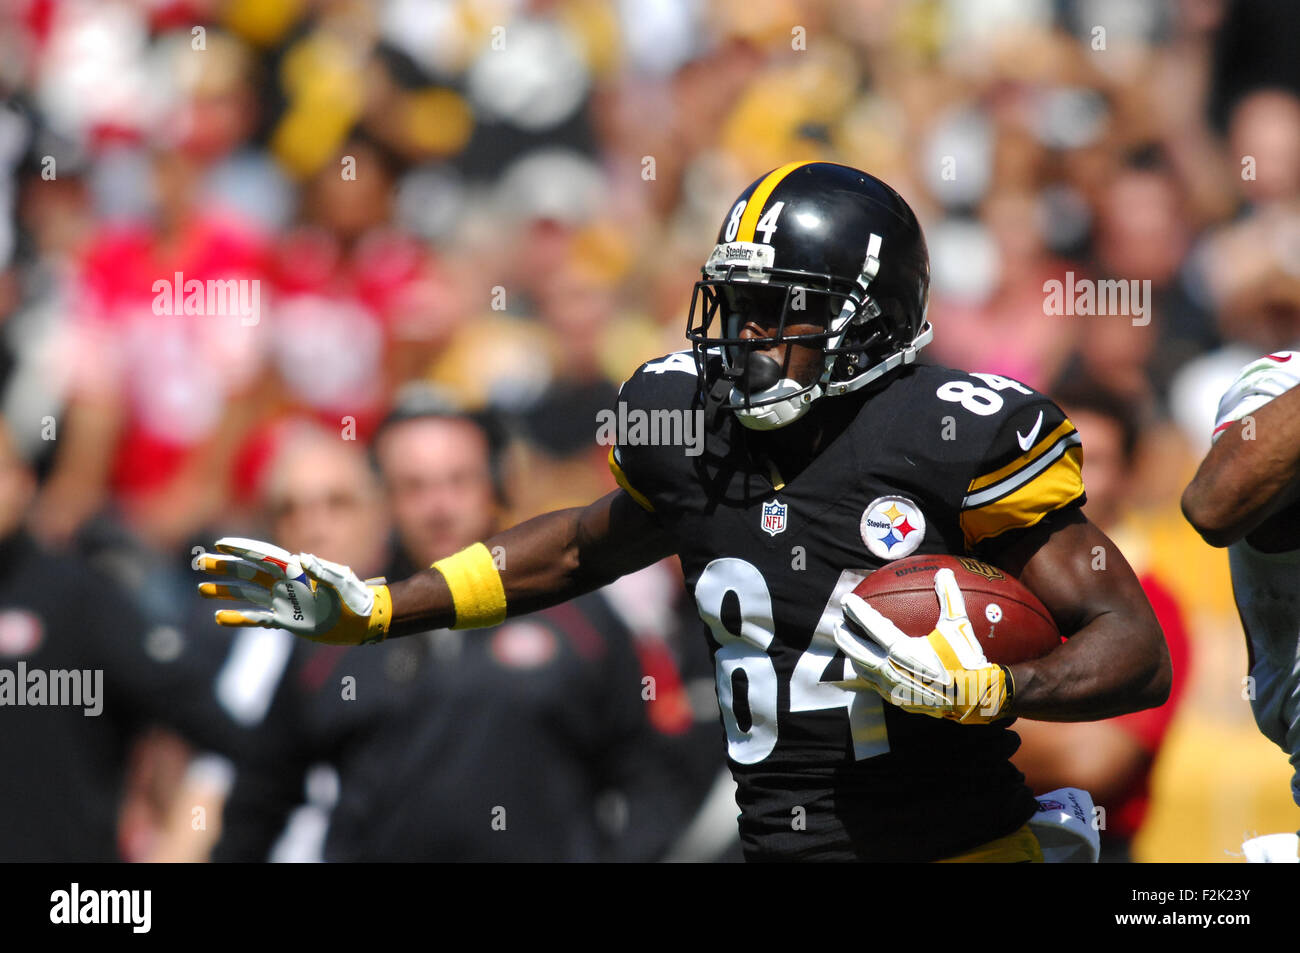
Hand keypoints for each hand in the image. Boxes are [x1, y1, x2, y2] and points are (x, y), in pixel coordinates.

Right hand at [196, 537, 391, 644]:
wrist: (364, 620)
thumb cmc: (355, 598)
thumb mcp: (341, 583)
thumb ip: (323, 571)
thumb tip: (302, 558)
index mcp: (296, 571)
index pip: (264, 557)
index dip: (243, 549)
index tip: (220, 544)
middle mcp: (286, 584)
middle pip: (248, 572)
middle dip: (225, 567)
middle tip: (200, 563)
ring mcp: (284, 601)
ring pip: (248, 593)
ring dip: (225, 590)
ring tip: (202, 588)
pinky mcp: (286, 620)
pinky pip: (257, 618)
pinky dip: (239, 617)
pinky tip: (219, 617)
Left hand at [833, 568, 1011, 723]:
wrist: (975, 699)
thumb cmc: (966, 661)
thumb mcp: (959, 627)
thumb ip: (949, 597)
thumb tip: (944, 571)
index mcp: (904, 651)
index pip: (873, 627)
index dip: (858, 612)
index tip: (846, 600)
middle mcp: (892, 670)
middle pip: (859, 651)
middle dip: (845, 636)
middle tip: (837, 623)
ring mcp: (893, 688)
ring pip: (864, 669)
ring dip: (852, 654)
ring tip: (846, 642)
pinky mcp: (898, 700)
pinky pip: (874, 684)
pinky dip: (866, 671)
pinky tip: (866, 665)